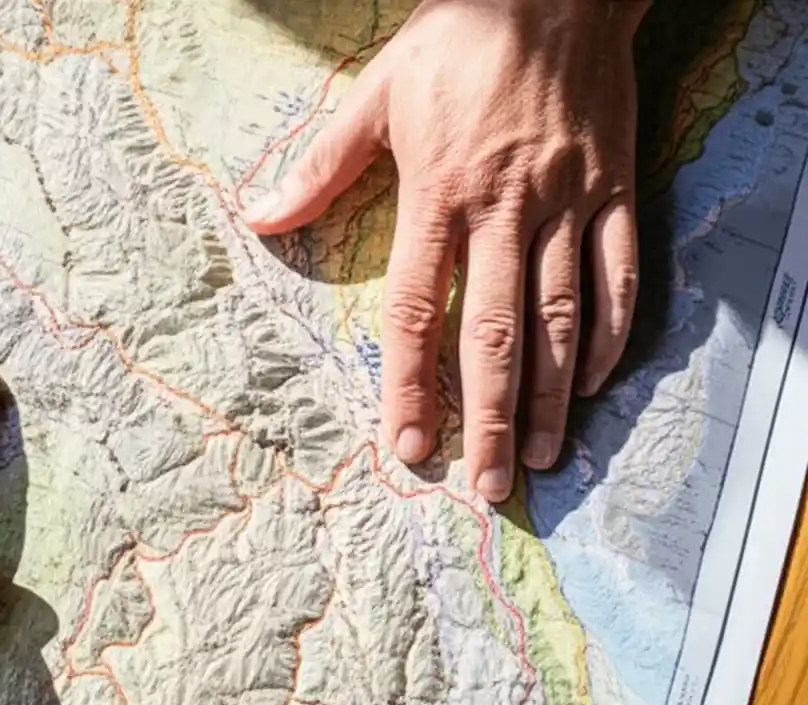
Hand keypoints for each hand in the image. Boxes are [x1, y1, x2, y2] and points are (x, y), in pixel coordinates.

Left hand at [244, 0, 647, 500]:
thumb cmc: (459, 39)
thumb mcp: (377, 93)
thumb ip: (321, 164)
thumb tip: (260, 217)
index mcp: (440, 193)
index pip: (421, 308)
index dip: (412, 383)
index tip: (410, 445)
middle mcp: (506, 210)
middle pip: (495, 331)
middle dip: (491, 416)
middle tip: (492, 487)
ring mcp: (568, 202)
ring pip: (560, 315)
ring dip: (551, 393)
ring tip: (545, 454)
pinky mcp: (614, 188)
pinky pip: (618, 272)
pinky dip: (607, 329)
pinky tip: (592, 379)